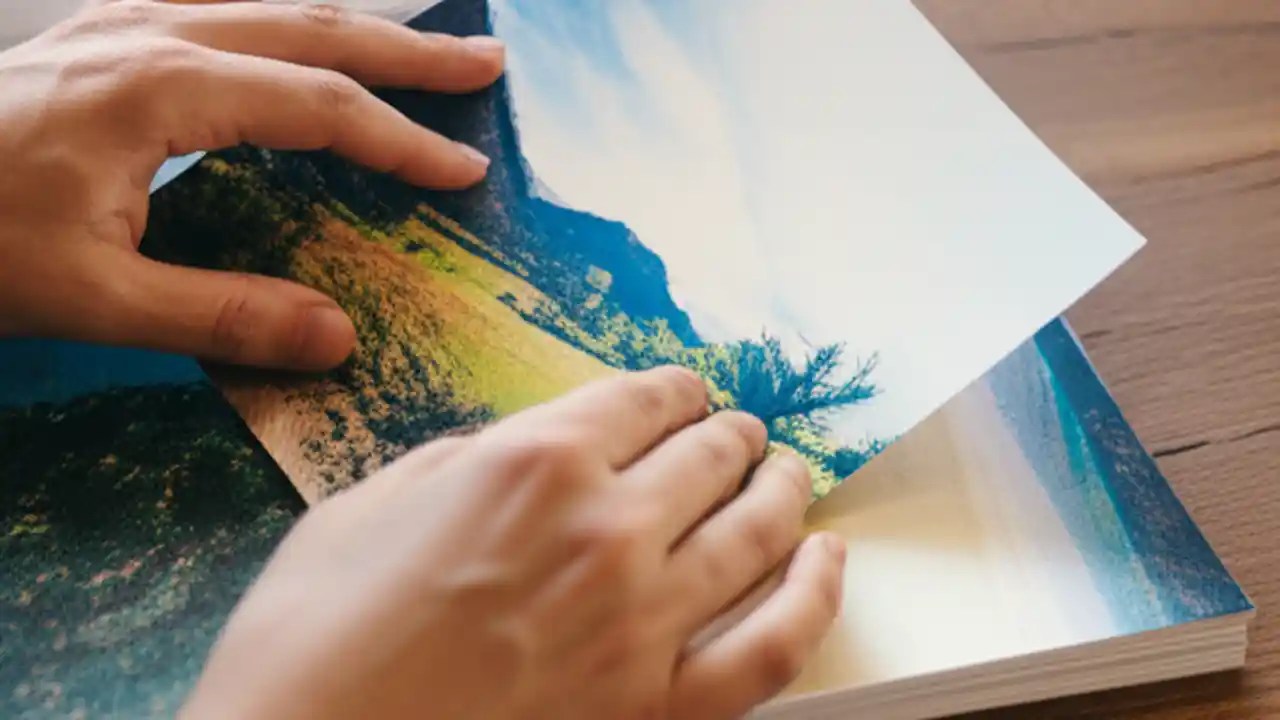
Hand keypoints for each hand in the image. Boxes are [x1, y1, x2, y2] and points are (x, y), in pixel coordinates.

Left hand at [0, 0, 503, 369]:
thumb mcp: (92, 299)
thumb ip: (221, 315)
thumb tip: (337, 338)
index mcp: (160, 89)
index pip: (318, 107)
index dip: (401, 140)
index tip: (465, 171)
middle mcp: (149, 33)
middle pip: (311, 27)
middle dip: (408, 49)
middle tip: (485, 64)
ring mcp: (120, 21)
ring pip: (269, 7)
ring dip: (355, 28)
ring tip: (422, 47)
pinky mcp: (99, 34)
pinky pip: (221, 11)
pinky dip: (287, 27)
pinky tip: (302, 45)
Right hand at [182, 367, 845, 719]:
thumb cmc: (309, 647)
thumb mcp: (364, 511)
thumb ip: (457, 466)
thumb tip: (506, 456)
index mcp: (531, 463)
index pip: (640, 398)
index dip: (671, 389)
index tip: (682, 393)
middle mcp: (606, 527)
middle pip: (708, 455)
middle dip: (730, 434)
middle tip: (740, 433)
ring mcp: (644, 622)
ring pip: (756, 532)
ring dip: (782, 492)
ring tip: (789, 476)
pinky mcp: (661, 708)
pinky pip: (776, 644)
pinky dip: (816, 595)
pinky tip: (827, 562)